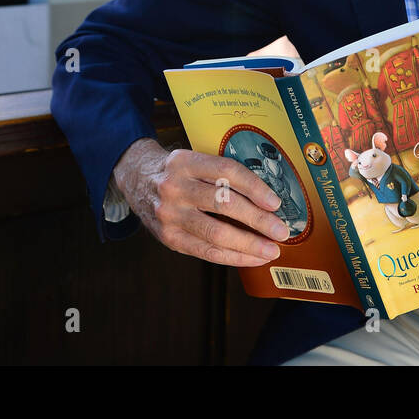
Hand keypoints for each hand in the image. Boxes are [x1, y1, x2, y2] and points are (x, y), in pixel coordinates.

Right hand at [112, 138, 290, 266]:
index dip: (255, 187)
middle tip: (282, 231)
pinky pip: (205, 252)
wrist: (136, 179)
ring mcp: (169, 214)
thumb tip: (266, 201)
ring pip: (216, 233)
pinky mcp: (168, 238)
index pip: (226, 171)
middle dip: (258, 220)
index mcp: (185, 161)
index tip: (275, 203)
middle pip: (224, 204)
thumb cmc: (176, 171)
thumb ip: (221, 175)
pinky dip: (232, 257)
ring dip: (249, 244)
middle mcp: (175, 187)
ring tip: (271, 250)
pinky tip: (251, 258)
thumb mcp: (193, 160)